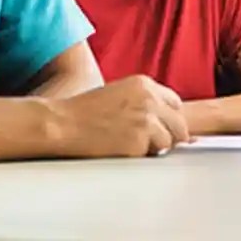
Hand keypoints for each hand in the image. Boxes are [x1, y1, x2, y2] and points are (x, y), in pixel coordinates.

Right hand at [51, 75, 190, 157]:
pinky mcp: (139, 138)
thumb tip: (178, 129)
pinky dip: (140, 156)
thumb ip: (146, 104)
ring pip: (169, 142)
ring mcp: (147, 118)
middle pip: (179, 125)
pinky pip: (152, 155)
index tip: (159, 130)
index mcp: (145, 84)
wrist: (61, 123)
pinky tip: (120, 150)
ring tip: (127, 145)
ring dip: (153, 148)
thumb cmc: (84, 114)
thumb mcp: (120, 96)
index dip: (168, 120)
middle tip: (145, 144)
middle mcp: (150, 98)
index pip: (175, 105)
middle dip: (167, 137)